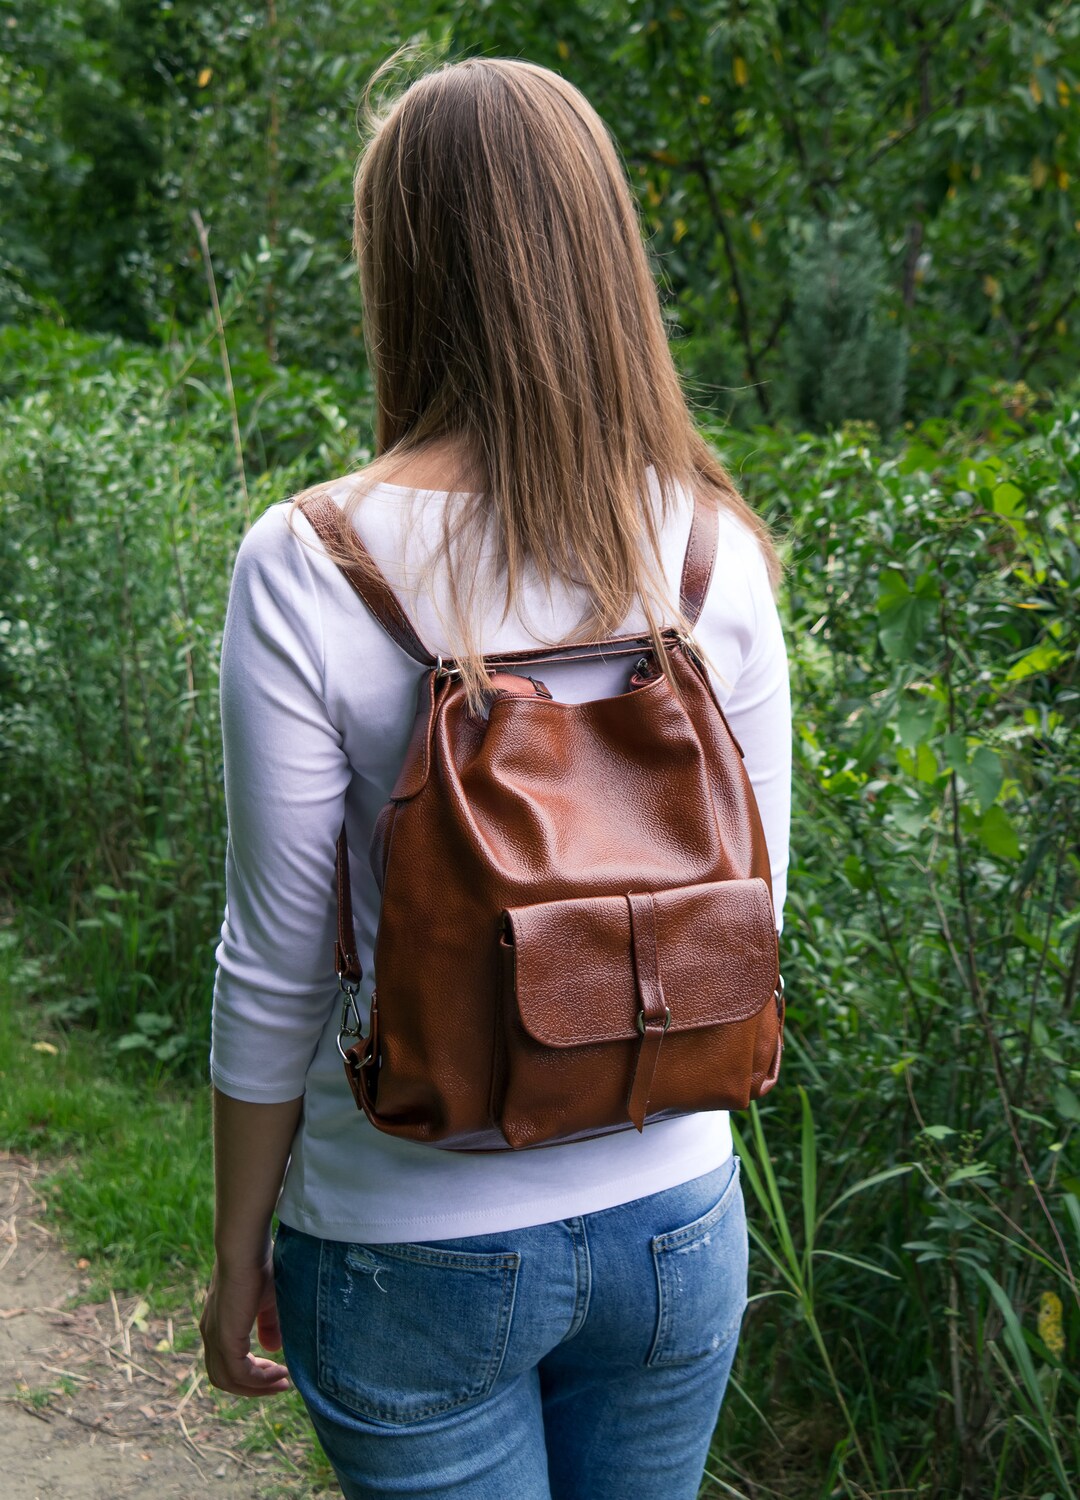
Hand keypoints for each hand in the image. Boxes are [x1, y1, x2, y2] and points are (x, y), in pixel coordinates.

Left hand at [200, 1252, 290, 1396]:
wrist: (245, 1248)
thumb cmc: (258, 1265)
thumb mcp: (267, 1300)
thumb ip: (268, 1325)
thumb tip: (272, 1349)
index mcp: (217, 1325)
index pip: (226, 1362)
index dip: (251, 1373)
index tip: (277, 1371)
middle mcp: (211, 1334)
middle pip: (224, 1378)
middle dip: (254, 1386)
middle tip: (280, 1382)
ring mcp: (215, 1337)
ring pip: (229, 1381)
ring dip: (257, 1387)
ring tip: (282, 1381)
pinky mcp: (225, 1339)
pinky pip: (240, 1373)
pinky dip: (259, 1379)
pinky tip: (278, 1372)